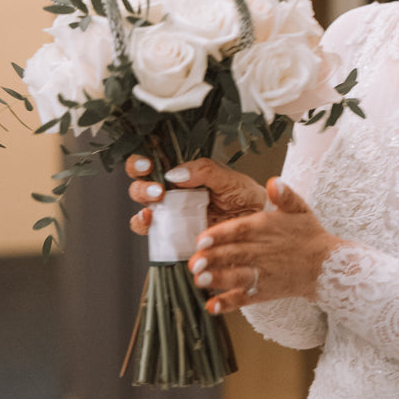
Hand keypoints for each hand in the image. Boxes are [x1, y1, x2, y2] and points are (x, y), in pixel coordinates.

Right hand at [125, 156, 266, 236]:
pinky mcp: (173, 237)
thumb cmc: (244, 197)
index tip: (148, 163)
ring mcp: (170, 216)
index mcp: (182, 175)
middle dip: (140, 184)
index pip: (153, 163)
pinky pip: (151, 233)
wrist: (258, 226)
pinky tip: (152, 221)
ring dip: (142, 204)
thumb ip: (204, 171)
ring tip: (155, 204)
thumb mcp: (229, 178)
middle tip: (157, 189)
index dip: (141, 162)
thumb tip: (174, 172)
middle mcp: (171, 194)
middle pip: (139, 185)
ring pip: (142, 208)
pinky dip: (144, 226)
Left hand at [189, 176, 341, 313]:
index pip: (240, 230)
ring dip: (219, 279)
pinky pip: (244, 299)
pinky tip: (212, 306)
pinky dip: (228, 304)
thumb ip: (285, 195)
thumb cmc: (309, 235)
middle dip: (214, 258)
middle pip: (235, 254)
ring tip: (200, 280)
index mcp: (267, 229)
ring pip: (238, 277)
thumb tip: (274, 182)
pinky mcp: (263, 291)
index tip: (202, 238)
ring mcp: (263, 274)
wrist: (326, 267)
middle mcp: (263, 252)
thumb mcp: (300, 209)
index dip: (220, 234)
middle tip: (194, 262)